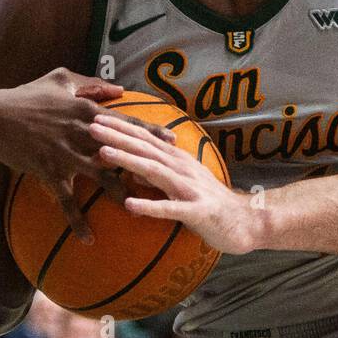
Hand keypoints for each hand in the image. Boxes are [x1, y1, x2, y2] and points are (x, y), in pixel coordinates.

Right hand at [0, 69, 173, 241]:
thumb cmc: (27, 95)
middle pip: (122, 151)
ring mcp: (65, 153)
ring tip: (139, 211)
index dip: (152, 133)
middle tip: (169, 180)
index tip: (174, 143)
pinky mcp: (48, 171)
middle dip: (147, 165)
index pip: (127, 123)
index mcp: (87, 109)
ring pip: (101, 176)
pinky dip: (77, 221)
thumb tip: (121, 89)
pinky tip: (89, 238)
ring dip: (120, 194)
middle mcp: (81, 132)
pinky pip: (66, 200)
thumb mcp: (59, 79)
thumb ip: (92, 83)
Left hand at [89, 113, 255, 252]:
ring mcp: (190, 189)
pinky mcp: (197, 211)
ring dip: (128, 161)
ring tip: (103, 154)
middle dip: (118, 136)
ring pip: (154, 171)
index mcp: (178, 161)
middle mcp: (183, 169)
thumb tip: (130, 170)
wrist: (246, 221)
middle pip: (146, 149)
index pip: (145, 139)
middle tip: (91, 125)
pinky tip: (129, 205)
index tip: (96, 116)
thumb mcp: (181, 185)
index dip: (121, 127)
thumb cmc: (210, 203)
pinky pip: (170, 209)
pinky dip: (150, 206)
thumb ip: (156, 176)